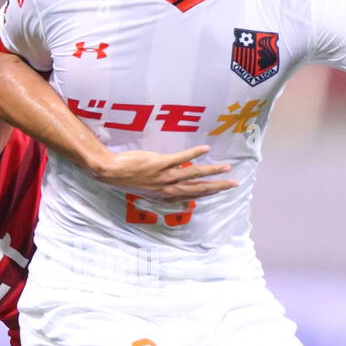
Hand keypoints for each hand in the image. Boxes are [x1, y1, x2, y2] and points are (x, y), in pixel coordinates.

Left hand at [96, 146, 234, 198]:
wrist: (111, 172)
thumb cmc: (126, 179)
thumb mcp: (146, 191)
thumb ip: (162, 191)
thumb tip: (174, 194)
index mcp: (165, 196)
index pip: (192, 195)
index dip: (209, 193)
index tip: (222, 189)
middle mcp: (168, 189)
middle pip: (198, 188)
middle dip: (218, 186)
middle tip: (234, 183)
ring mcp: (164, 177)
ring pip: (193, 174)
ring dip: (212, 171)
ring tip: (226, 168)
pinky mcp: (159, 164)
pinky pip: (180, 159)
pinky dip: (193, 154)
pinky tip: (205, 149)